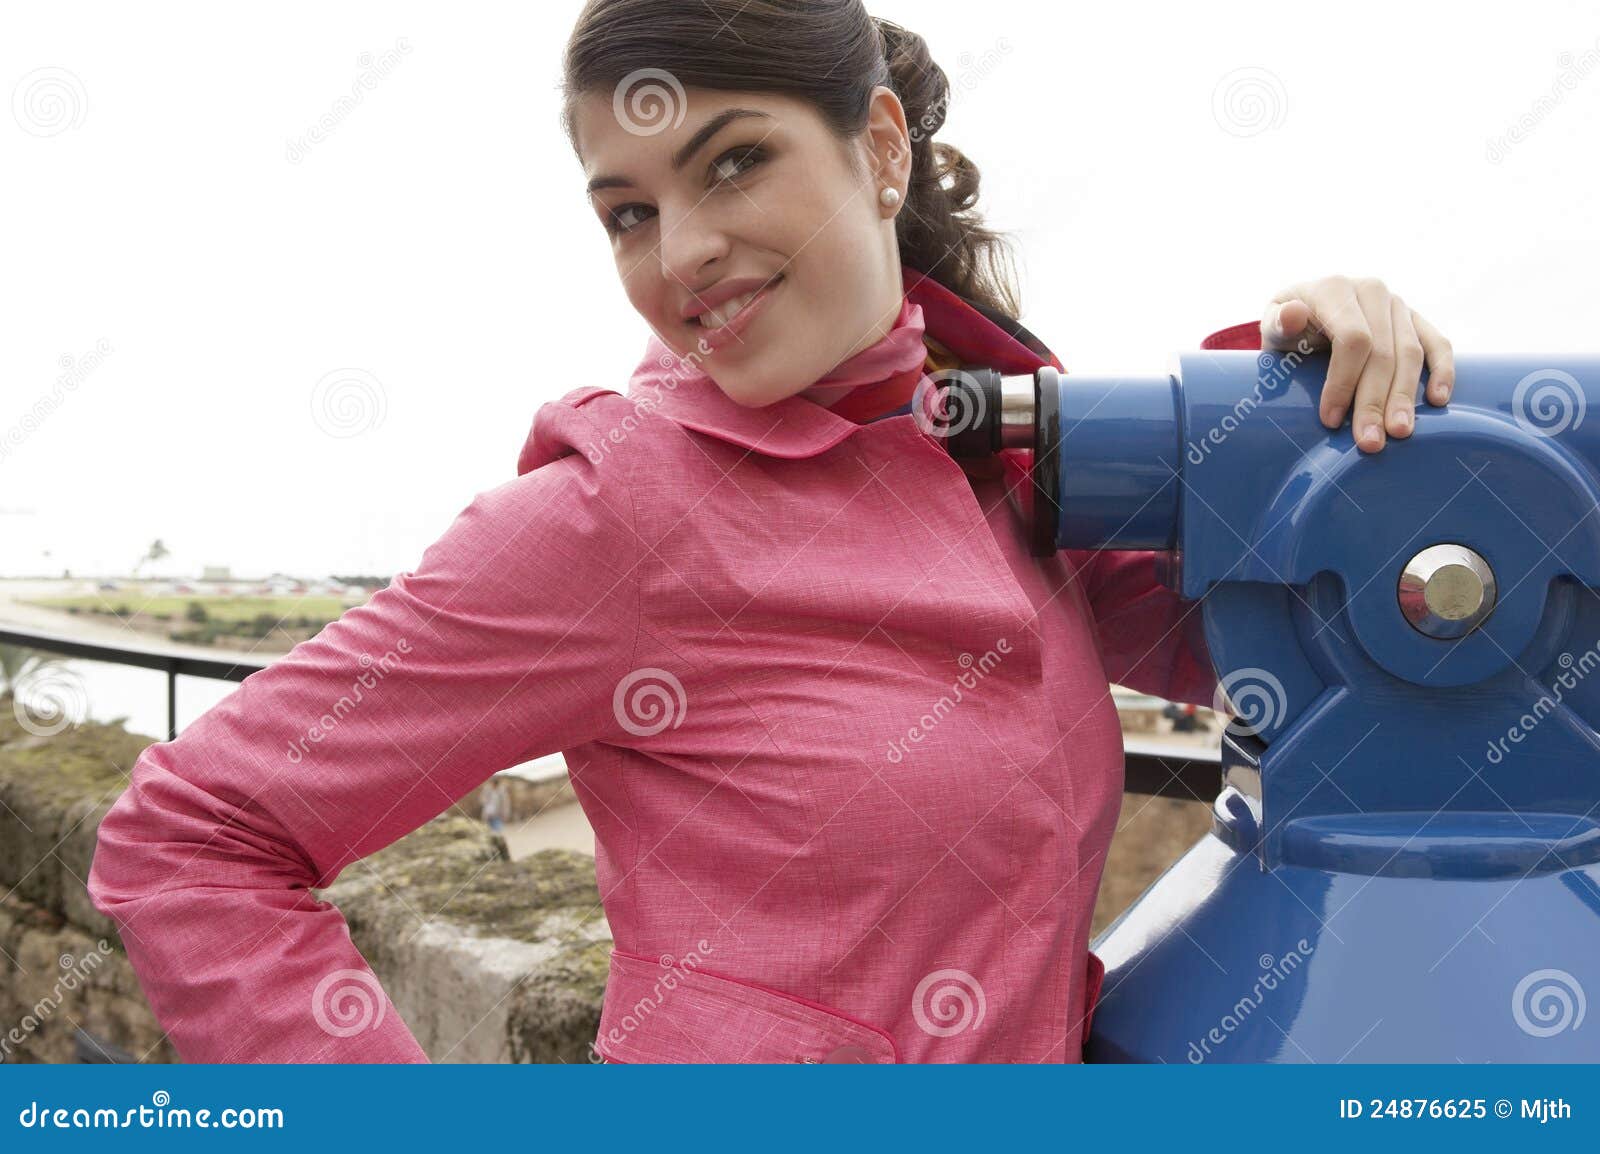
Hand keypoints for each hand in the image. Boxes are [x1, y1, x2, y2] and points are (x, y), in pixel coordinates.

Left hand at [1261, 276, 1454, 453]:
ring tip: (1399, 432)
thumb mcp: (1272, 325)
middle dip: (1374, 401)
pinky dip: (1443, 371)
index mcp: (1334, 289)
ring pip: (1411, 353)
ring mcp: (1397, 305)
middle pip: (1382, 352)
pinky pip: (1438, 344)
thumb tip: (1293, 315)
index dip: (1343, 382)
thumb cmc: (1286, 329)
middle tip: (1370, 442)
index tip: (1331, 420)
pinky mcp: (1416, 320)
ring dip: (1406, 397)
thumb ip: (1279, 322)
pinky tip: (1438, 401)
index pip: (1352, 339)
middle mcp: (1371, 291)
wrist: (1305, 317)